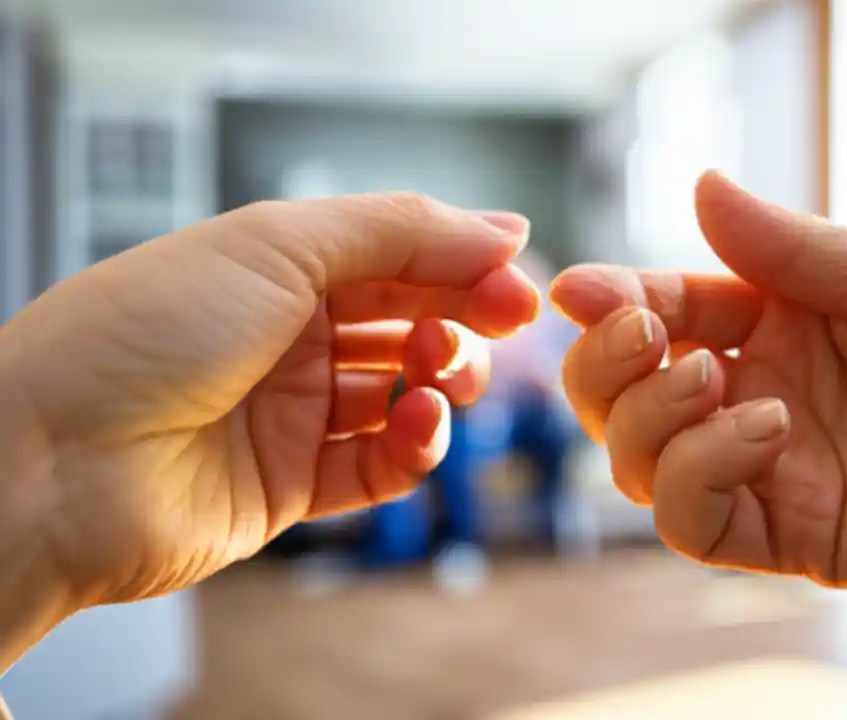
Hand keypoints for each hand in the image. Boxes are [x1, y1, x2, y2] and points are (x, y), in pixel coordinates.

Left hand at [0, 194, 537, 663]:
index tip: (518, 279)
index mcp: (275, 266)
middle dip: (464, 318)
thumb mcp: (277, 245)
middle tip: (504, 325)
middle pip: (408, 320)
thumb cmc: (140, 334)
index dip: (463, 263)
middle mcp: (284, 336)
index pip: (396, 255)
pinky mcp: (291, 484)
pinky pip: (380, 464)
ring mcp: (288, 411)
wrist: (51, 460)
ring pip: (403, 392)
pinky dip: (416, 445)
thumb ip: (401, 232)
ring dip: (443, 380)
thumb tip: (505, 229)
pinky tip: (421, 424)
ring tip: (446, 376)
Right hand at [553, 173, 846, 651]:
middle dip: (603, 362)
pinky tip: (766, 429)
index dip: (611, 299)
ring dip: (647, 411)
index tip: (579, 285)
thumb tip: (699, 184)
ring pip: (636, 461)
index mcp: (775, 328)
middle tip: (640, 327)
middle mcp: (754, 398)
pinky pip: (691, 521)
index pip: (660, 312)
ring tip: (717, 376)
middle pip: (620, 395)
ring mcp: (765, 472)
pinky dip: (699, 468)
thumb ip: (792, 247)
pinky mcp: (787, 537)